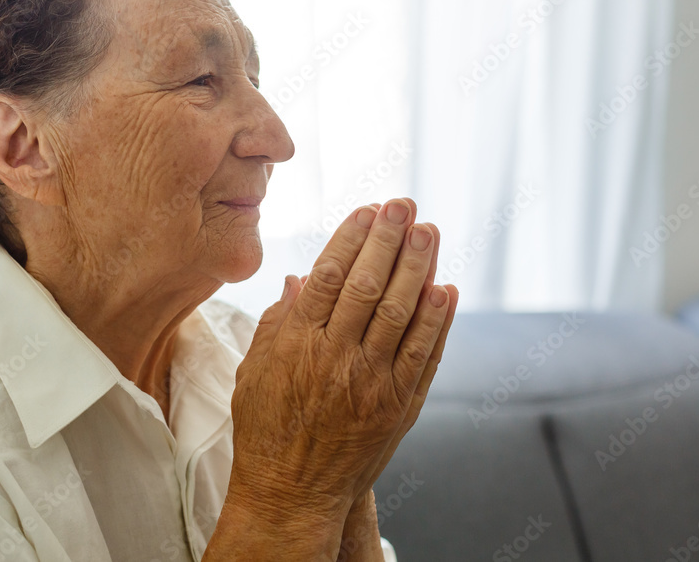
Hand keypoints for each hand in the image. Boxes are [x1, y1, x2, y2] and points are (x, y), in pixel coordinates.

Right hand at [224, 198, 458, 536]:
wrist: (292, 494)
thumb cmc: (266, 430)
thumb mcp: (254, 372)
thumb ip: (276, 321)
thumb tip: (299, 277)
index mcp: (296, 346)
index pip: (329, 278)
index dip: (351, 239)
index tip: (367, 209)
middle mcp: (335, 360)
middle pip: (369, 287)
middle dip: (388, 239)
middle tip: (404, 204)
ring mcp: (371, 384)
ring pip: (401, 314)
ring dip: (418, 268)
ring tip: (429, 231)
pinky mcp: (397, 408)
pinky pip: (423, 356)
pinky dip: (437, 322)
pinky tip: (445, 290)